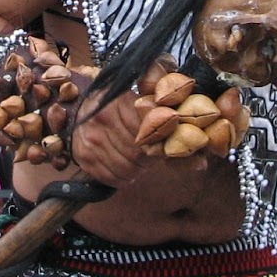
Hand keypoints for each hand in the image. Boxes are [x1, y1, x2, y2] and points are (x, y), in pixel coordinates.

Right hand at [70, 91, 206, 189]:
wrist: (76, 107)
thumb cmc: (116, 104)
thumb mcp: (140, 98)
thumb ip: (170, 114)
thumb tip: (199, 143)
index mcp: (120, 101)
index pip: (149, 130)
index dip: (160, 140)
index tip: (163, 141)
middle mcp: (102, 120)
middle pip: (138, 153)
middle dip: (149, 158)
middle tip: (151, 154)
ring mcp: (90, 140)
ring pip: (127, 169)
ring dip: (138, 170)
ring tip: (138, 160)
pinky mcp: (84, 157)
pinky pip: (112, 179)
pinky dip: (123, 178)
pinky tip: (124, 167)